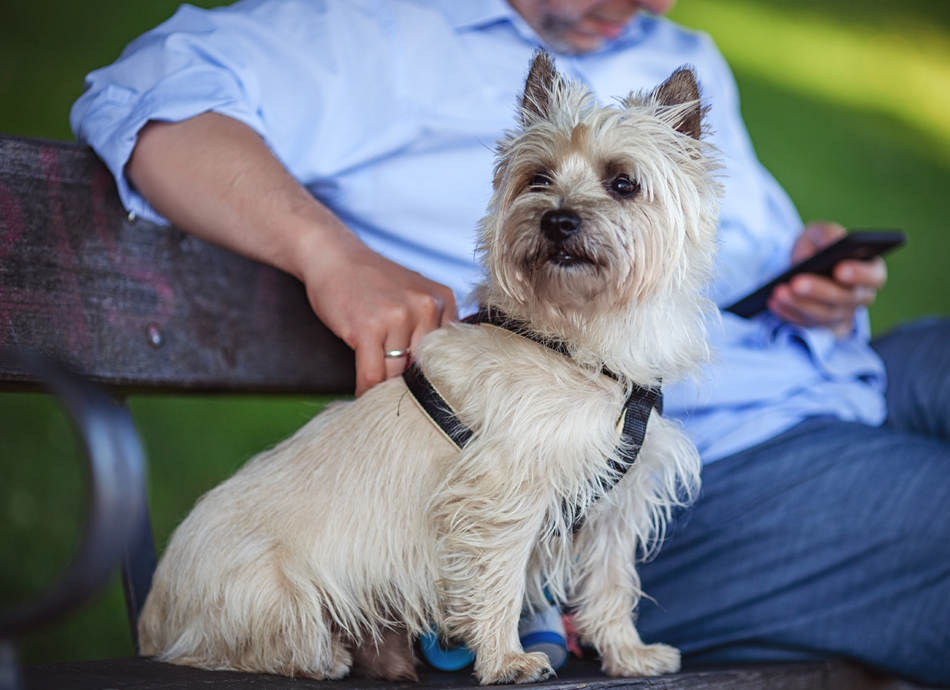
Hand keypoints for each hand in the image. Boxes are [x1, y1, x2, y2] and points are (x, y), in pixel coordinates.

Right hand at [298, 234, 456, 396]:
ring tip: (377, 395)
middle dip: (407, 383)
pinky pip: (372, 374)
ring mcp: (397, 317)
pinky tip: (362, 395)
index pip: (444, 352)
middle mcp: (425, 307)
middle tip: (396, 396)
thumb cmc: (371, 280)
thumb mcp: (413, 294)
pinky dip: (366, 390)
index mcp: (442, 300)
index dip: (430, 373)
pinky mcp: (368, 328)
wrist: (333, 256)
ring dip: (384, 388)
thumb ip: (429, 326)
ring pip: (397, 373)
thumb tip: (434, 375)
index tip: (421, 389)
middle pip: (422, 365)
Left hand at [767, 221, 886, 336]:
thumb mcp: (820, 233)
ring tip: (779, 292)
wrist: (801, 265)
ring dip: (799, 304)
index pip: (874, 277)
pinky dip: (788, 313)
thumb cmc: (817, 246)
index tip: (839, 269)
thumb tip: (831, 241)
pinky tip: (774, 302)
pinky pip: (805, 324)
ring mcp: (840, 314)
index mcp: (869, 270)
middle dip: (819, 291)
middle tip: (797, 283)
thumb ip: (828, 233)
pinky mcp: (819, 325)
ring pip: (823, 315)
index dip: (859, 274)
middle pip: (845, 299)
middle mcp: (859, 296)